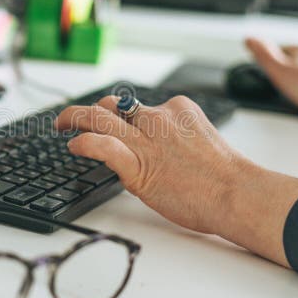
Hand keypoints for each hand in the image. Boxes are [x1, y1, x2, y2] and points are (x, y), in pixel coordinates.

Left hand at [55, 95, 297, 265]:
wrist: (236, 193)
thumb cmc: (225, 178)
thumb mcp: (202, 142)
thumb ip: (178, 139)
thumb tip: (162, 151)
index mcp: (178, 110)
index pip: (140, 106)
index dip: (121, 115)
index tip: (113, 120)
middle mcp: (158, 119)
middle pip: (114, 104)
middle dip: (92, 109)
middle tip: (75, 117)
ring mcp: (146, 140)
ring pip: (99, 116)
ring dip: (74, 117)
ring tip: (61, 124)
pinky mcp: (137, 164)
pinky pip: (101, 145)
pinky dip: (83, 142)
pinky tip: (74, 147)